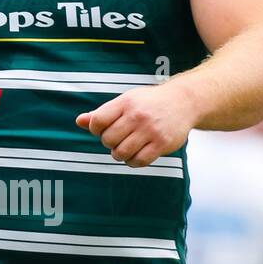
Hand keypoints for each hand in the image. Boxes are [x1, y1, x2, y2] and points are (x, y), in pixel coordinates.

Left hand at [76, 83, 196, 167]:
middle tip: (117, 140)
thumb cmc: (148, 103)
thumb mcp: (125, 101)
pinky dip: (133, 162)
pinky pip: (140, 161)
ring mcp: (151, 130)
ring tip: (124, 149)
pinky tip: (135, 156)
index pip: (97, 121)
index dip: (95, 129)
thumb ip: (102, 113)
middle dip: (109, 143)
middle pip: (108, 139)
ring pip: (122, 152)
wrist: (183, 101)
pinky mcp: (163, 143)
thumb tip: (79, 121)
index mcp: (125, 103)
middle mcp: (137, 116)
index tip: (103, 129)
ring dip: (119, 155)